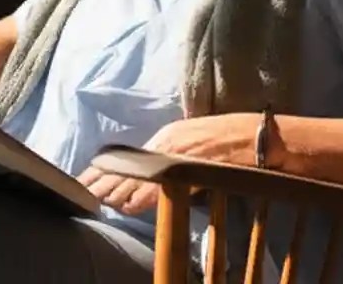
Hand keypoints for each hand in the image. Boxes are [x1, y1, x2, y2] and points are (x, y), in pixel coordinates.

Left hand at [78, 113, 260, 214]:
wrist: (257, 137)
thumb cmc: (228, 140)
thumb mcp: (191, 143)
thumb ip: (169, 156)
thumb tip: (146, 177)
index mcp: (166, 136)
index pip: (125, 154)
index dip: (102, 168)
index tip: (84, 180)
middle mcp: (166, 142)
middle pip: (124, 164)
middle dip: (101, 181)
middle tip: (84, 194)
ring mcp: (176, 155)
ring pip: (136, 177)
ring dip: (116, 192)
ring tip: (100, 201)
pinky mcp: (188, 168)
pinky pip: (158, 186)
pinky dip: (140, 198)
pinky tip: (126, 206)